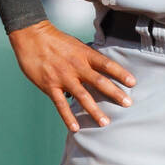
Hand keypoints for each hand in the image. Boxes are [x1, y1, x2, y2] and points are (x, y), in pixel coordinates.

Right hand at [8, 21, 135, 131]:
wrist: (31, 36)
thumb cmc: (56, 41)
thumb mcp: (76, 45)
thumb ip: (88, 59)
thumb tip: (101, 72)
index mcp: (84, 54)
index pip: (106, 64)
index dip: (120, 73)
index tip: (133, 83)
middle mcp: (76, 66)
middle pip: (99, 81)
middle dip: (114, 93)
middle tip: (128, 104)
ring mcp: (63, 77)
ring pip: (82, 96)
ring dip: (95, 110)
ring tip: (105, 122)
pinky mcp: (50, 86)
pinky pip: (60, 104)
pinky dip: (68, 117)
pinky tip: (75, 128)